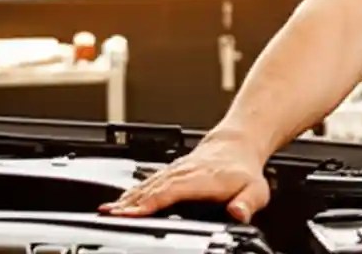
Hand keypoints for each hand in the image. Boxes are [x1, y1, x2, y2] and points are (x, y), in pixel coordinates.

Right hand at [98, 129, 269, 222]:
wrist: (237, 145)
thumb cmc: (244, 171)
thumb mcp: (256, 189)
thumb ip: (248, 203)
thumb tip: (239, 213)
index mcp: (201, 179)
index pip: (171, 192)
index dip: (151, 203)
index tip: (132, 213)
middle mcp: (183, 174)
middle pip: (152, 190)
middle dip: (129, 204)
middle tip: (107, 217)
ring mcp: (174, 172)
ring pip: (146, 185)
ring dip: (125, 199)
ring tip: (106, 212)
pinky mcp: (169, 173)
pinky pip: (146, 183)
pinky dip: (130, 193)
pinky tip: (118, 204)